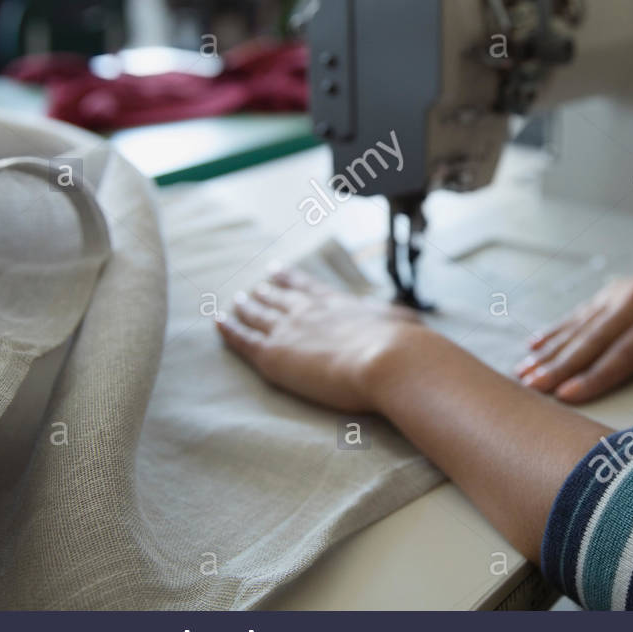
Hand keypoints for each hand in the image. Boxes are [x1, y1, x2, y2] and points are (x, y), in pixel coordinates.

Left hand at [215, 266, 436, 412]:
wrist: (392, 360)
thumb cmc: (407, 348)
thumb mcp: (407, 325)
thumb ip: (400, 322)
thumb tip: (414, 323)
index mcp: (340, 304)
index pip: (308, 288)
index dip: (291, 280)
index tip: (278, 271)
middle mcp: (311, 311)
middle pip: (280, 298)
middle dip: (267, 292)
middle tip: (256, 286)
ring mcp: (290, 330)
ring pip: (259, 314)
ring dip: (246, 307)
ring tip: (235, 303)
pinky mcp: (274, 354)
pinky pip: (244, 339)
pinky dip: (229, 329)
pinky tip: (218, 322)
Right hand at [515, 241, 632, 401]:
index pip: (624, 354)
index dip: (595, 378)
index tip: (567, 396)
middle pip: (593, 341)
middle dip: (560, 367)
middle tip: (532, 388)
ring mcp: (619, 295)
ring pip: (579, 328)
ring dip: (550, 351)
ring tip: (523, 372)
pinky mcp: (610, 292)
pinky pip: (579, 313)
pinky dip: (556, 330)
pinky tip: (534, 344)